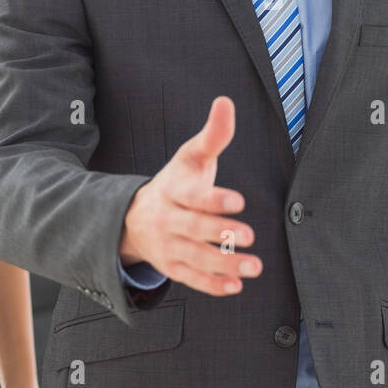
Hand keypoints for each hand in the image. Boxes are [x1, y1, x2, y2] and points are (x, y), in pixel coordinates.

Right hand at [119, 95, 262, 297]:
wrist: (133, 218)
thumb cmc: (175, 183)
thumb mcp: (190, 157)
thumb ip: (213, 134)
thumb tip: (226, 101)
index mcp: (173, 190)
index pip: (192, 196)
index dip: (214, 200)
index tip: (239, 201)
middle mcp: (168, 219)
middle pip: (194, 228)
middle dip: (222, 233)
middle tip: (250, 236)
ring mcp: (168, 246)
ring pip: (195, 258)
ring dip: (225, 264)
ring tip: (254, 265)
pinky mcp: (172, 268)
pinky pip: (191, 279)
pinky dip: (212, 285)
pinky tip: (236, 286)